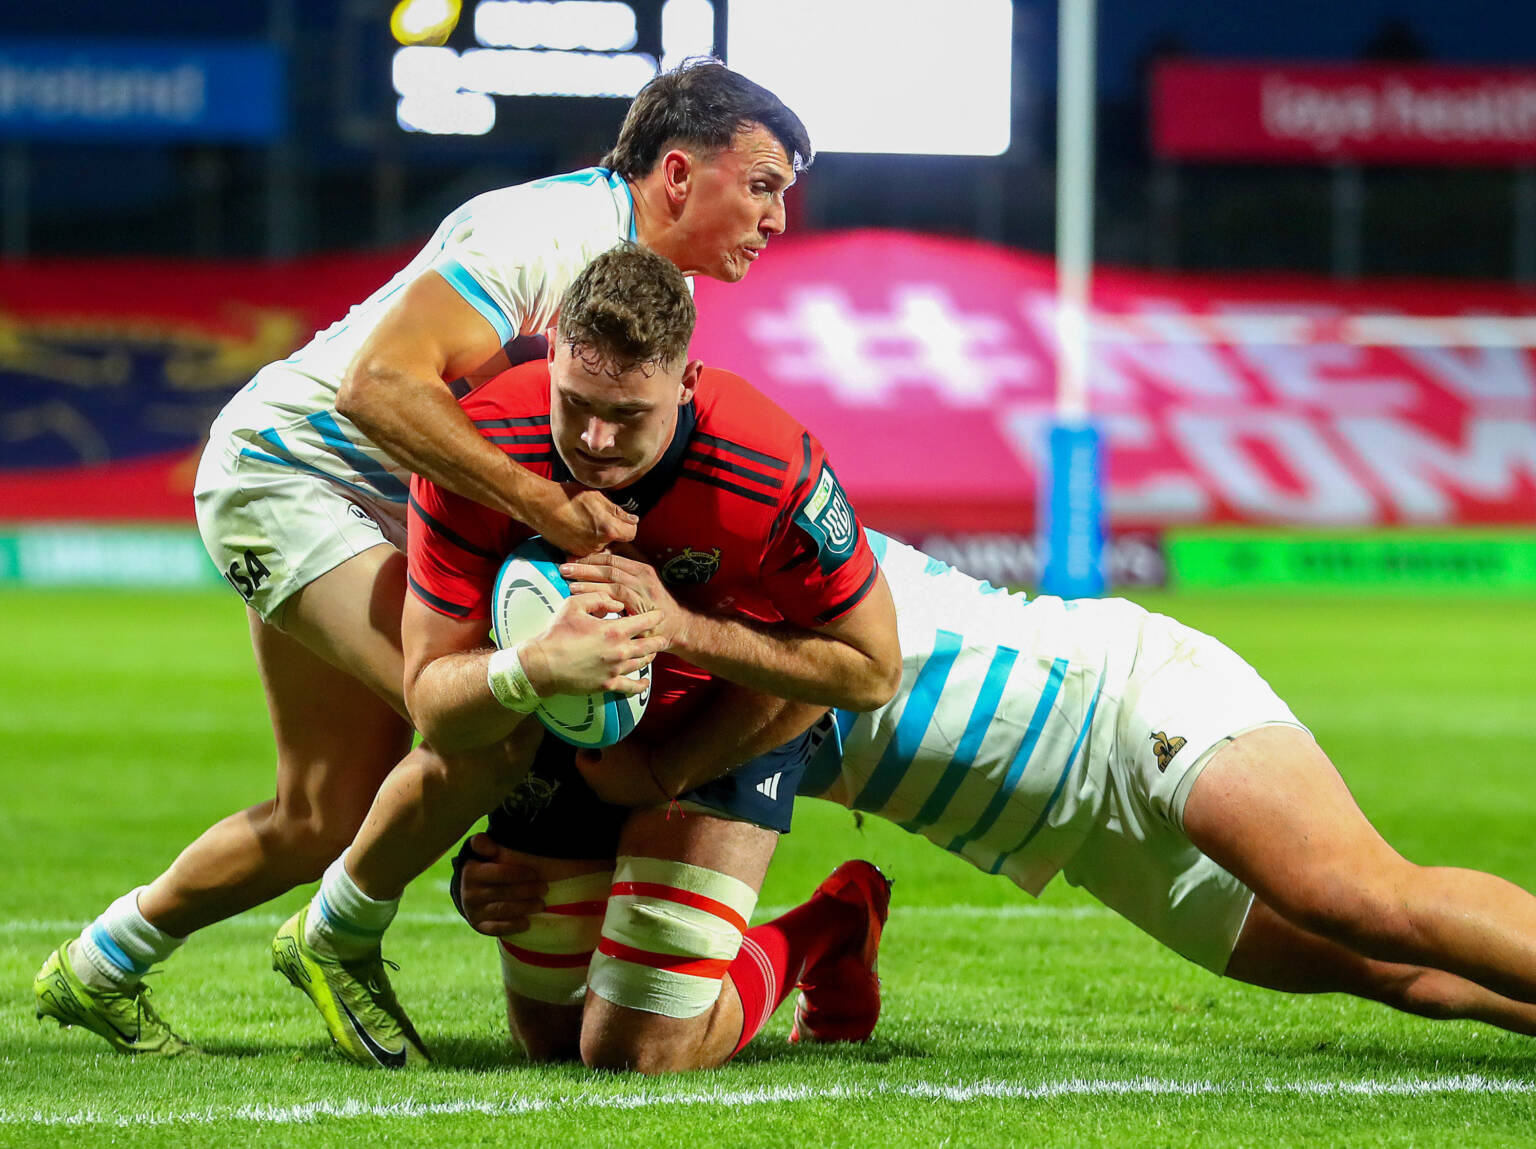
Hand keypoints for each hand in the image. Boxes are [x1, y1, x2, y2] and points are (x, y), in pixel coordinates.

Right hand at [458, 834, 548, 935]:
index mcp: (471, 872)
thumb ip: (483, 843)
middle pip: (503, 892)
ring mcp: (473, 911)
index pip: (499, 873)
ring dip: (524, 907)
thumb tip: (491, 847)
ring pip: (502, 910)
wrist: (470, 892)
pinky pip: (496, 928)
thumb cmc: (484, 866)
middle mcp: (469, 893)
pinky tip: (527, 923)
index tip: (535, 873)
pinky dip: (512, 926)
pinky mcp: (479, 926)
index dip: (519, 874)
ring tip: (541, 904)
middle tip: (544, 888)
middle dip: (527, 890)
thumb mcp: (480, 852)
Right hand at [517, 592, 667, 697]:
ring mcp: (615, 670)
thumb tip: (617, 603)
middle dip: (659, 639)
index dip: (655, 617)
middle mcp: (619, 651)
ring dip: (650, 656)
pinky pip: (631, 687)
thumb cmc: (557, 633)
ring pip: (642, 663)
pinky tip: (645, 682)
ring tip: (653, 652)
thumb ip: (598, 599)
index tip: (659, 614)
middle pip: (649, 645)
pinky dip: (641, 685)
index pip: (644, 622)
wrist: (542, 664)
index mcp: (614, 630)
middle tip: (664, 636)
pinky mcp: (607, 684)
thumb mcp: (574, 605)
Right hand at [526, 481, 637, 554]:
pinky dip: (587, 542)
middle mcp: (599, 544)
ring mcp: (586, 550)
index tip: (622, 519)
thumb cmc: (568, 497)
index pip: (632, 533)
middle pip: (617, 542)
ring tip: (588, 523)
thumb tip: (633, 519)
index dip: (628, 524)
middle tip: (603, 519)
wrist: (540, 505)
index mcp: (609, 529)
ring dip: (600, 538)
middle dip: (614, 532)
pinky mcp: (574, 553)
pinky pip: (588, 550)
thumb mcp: (598, 497)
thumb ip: (618, 511)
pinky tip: (580, 530)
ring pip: (603, 547)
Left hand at [561, 551, 694, 651]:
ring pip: (611, 577)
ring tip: (568, 578)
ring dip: (587, 577)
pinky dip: (596, 591)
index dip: (591, 556)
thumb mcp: (643, 590)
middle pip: (609, 565)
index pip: (612, 557)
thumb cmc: (657, 610)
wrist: (679, 627)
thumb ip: (625, 580)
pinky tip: (580, 592)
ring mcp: (643, 589)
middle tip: (564, 565)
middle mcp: (643, 575)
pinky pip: (616, 594)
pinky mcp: (642, 604)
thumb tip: (600, 572)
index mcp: (642, 568)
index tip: (572, 557)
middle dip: (585, 564)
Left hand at [574, 741, 673, 806]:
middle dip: (599, 756)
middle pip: (594, 770)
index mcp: (592, 778)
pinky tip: (636, 765)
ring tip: (625, 754)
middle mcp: (600, 792)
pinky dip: (625, 776)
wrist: (664, 777)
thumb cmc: (635, 756)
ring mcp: (617, 799)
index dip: (587, 745)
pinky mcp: (633, 801)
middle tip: (611, 743)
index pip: (580, 759)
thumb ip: (599, 735)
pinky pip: (623, 785)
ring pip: (608, 778)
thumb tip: (593, 730)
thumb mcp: (614, 740)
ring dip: (613, 767)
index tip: (598, 736)